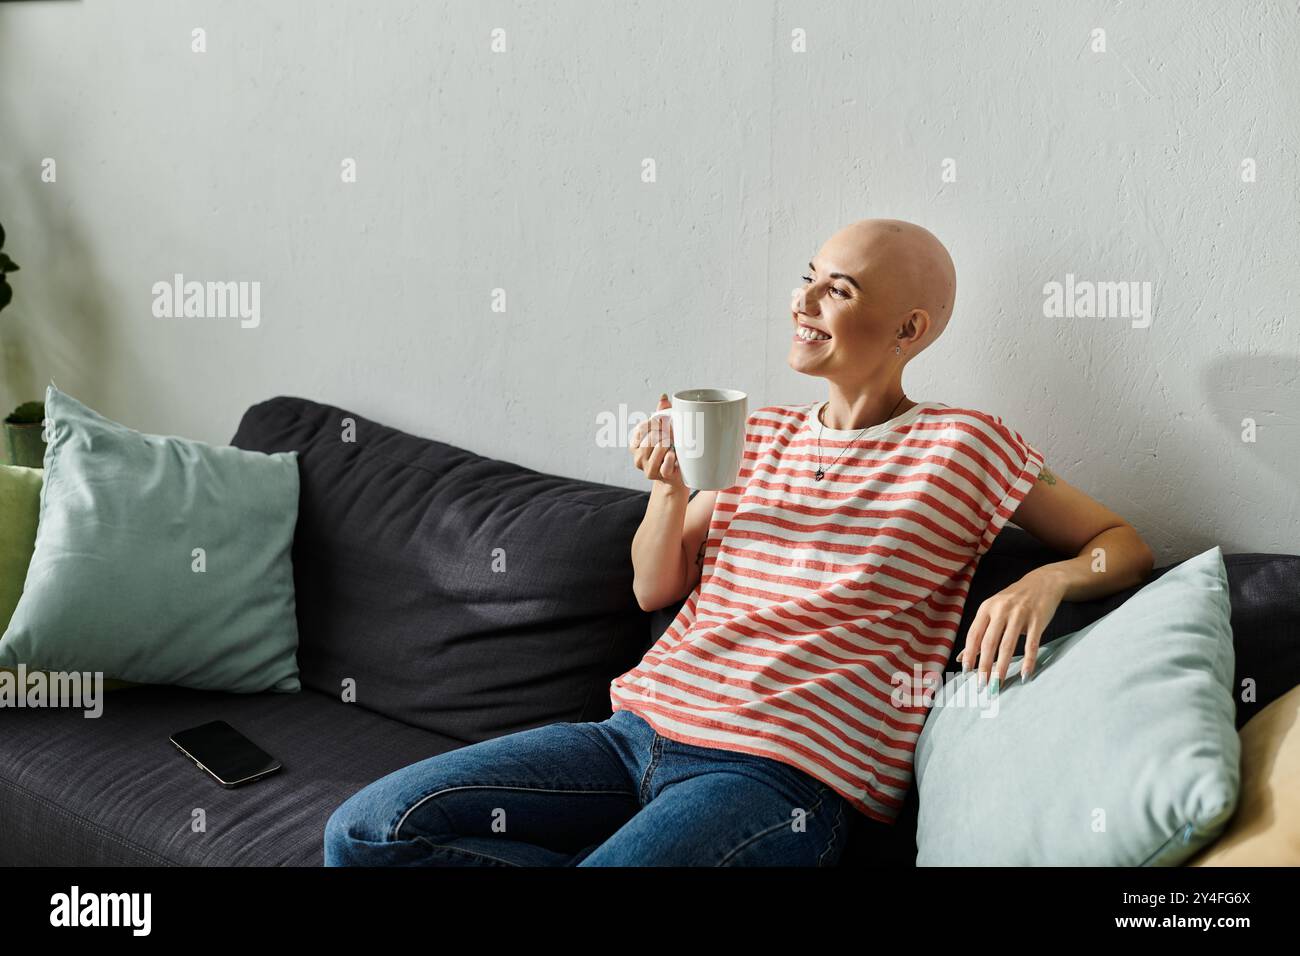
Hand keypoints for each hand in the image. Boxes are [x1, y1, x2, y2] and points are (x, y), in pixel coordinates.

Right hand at [629, 393, 686, 490]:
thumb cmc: (668, 449)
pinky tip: (673, 455)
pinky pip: (665, 465)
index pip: (641, 428)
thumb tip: (663, 397)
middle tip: (672, 434)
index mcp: (635, 445)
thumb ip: (661, 414)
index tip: (664, 422)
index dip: (655, 423)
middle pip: (650, 437)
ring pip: (658, 448)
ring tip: (673, 444)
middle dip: (664, 432)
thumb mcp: (663, 431)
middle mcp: (638, 458)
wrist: (676, 475)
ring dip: (668, 443)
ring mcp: (648, 468)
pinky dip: (670, 458)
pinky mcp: (660, 476)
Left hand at [957, 567, 1066, 693]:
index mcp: (986, 608)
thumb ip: (978, 633)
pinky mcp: (1037, 620)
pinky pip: (1032, 644)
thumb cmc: (1012, 600)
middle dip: (984, 666)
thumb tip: (961, 658)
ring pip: (1008, 645)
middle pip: (989, 643)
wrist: (1043, 582)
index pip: (974, 635)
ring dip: (1002, 668)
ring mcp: (1020, 614)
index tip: (966, 673)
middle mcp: (1001, 610)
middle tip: (981, 685)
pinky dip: (1029, 661)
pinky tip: (1025, 675)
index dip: (969, 654)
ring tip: (998, 684)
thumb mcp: (992, 611)